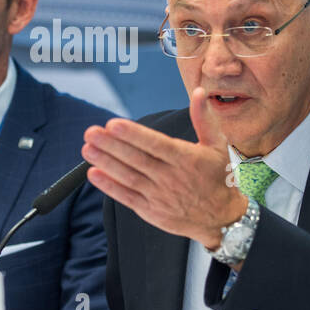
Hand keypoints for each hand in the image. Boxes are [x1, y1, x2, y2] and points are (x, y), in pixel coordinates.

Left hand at [82, 87, 248, 248]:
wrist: (222, 218)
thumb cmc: (217, 177)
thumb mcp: (217, 145)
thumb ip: (203, 118)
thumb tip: (198, 92)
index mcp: (187, 159)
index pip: (156, 144)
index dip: (133, 135)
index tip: (113, 124)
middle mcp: (171, 177)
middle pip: (137, 159)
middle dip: (112, 146)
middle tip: (91, 132)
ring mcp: (160, 196)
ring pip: (129, 177)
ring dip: (106, 163)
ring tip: (87, 149)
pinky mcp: (152, 211)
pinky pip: (127, 197)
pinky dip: (110, 186)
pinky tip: (94, 173)